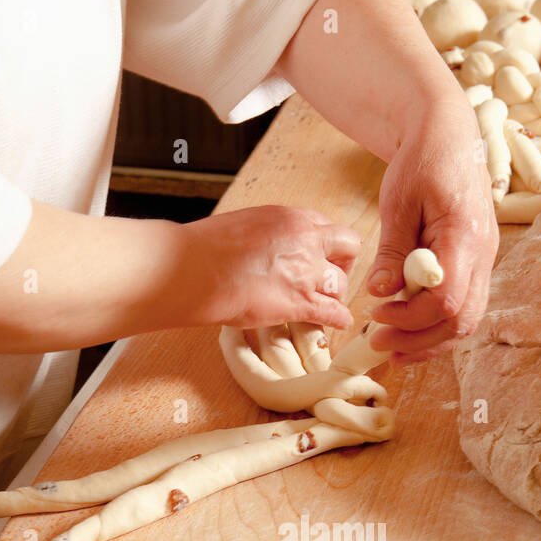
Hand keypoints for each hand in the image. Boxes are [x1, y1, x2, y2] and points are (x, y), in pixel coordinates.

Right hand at [183, 205, 359, 330]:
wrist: (192, 270)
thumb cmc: (208, 248)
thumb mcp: (249, 224)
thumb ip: (273, 234)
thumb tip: (276, 247)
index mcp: (292, 217)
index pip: (329, 227)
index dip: (328, 245)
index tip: (322, 256)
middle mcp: (306, 240)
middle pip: (348, 249)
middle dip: (343, 265)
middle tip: (331, 279)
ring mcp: (305, 272)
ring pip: (342, 284)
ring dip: (336, 295)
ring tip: (327, 304)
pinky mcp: (298, 303)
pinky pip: (334, 313)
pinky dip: (338, 319)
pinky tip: (337, 323)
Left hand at [365, 106, 497, 363]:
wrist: (448, 135)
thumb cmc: (422, 161)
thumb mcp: (398, 202)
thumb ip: (392, 250)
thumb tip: (379, 293)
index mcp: (465, 235)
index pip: (446, 298)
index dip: (411, 316)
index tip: (376, 314)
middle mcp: (484, 253)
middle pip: (462, 319)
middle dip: (419, 339)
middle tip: (379, 343)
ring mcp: (485, 261)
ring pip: (468, 321)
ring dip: (431, 342)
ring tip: (394, 349)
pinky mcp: (477, 264)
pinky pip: (465, 308)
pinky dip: (439, 328)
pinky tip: (411, 333)